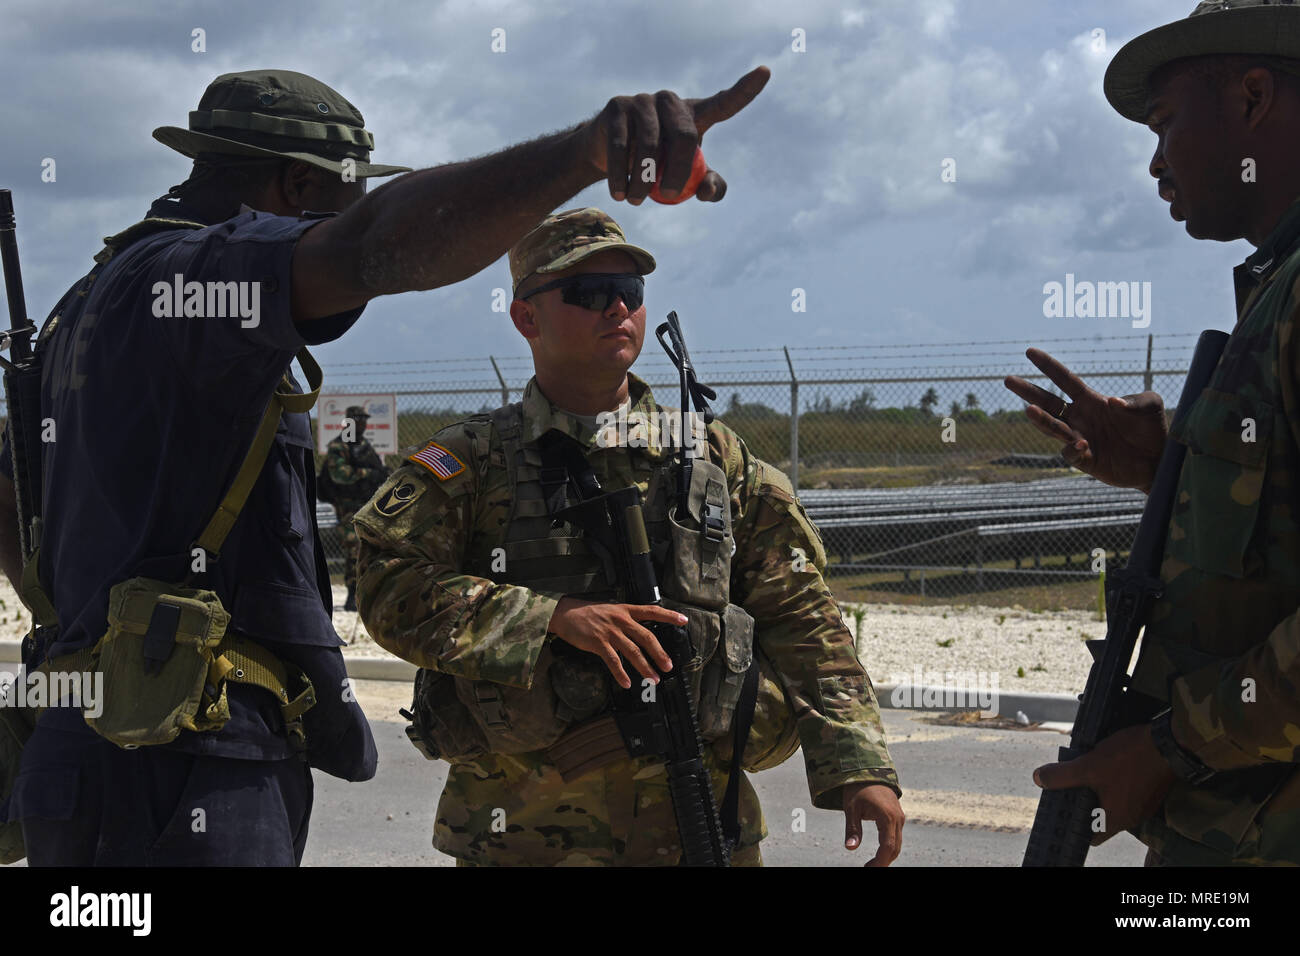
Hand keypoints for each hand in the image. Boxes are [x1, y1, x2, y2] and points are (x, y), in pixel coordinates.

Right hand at [547, 597, 681, 689]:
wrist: (565, 613)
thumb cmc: (589, 613)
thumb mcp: (612, 610)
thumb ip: (627, 619)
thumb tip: (642, 631)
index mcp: (626, 610)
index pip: (652, 611)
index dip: (669, 616)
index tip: (684, 621)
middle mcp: (621, 620)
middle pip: (646, 637)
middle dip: (659, 653)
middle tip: (668, 667)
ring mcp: (610, 632)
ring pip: (632, 652)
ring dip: (644, 667)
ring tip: (653, 679)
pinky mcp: (598, 643)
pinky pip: (613, 661)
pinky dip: (620, 674)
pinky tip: (626, 683)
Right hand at [582, 66, 770, 204]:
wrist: (607, 155)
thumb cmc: (657, 167)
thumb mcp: (686, 180)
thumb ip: (708, 187)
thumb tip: (707, 190)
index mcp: (695, 114)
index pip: (725, 102)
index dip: (746, 89)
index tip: (766, 71)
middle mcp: (671, 101)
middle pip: (684, 137)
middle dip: (677, 173)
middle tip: (666, 195)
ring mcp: (643, 100)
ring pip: (649, 145)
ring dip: (643, 181)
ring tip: (635, 201)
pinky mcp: (618, 106)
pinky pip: (621, 146)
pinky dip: (622, 175)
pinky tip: (619, 193)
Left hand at [842, 782, 903, 865]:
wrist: (869, 769)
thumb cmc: (857, 788)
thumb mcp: (851, 808)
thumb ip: (852, 829)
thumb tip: (850, 848)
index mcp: (887, 816)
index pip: (887, 847)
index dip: (879, 862)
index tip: (868, 868)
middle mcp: (897, 818)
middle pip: (895, 848)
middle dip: (883, 862)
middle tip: (869, 868)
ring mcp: (899, 817)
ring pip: (897, 844)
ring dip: (887, 856)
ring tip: (872, 865)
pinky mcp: (897, 817)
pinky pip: (897, 837)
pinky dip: (889, 848)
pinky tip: (879, 855)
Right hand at [1004, 348, 1166, 490]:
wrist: (1159, 461)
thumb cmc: (1154, 429)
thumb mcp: (1152, 406)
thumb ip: (1136, 401)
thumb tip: (1111, 403)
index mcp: (1092, 400)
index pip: (1065, 380)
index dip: (1048, 366)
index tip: (1029, 351)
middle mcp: (1080, 418)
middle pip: (1048, 402)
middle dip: (1028, 391)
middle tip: (1007, 379)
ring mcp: (1080, 438)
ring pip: (1052, 427)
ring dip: (1041, 419)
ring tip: (1029, 411)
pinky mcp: (1085, 460)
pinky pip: (1071, 453)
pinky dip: (1073, 448)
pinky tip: (1083, 443)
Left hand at [1032, 723, 1175, 844]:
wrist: (1169, 742)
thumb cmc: (1130, 758)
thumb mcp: (1088, 766)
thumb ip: (1062, 776)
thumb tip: (1039, 779)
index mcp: (1117, 819)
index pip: (1093, 837)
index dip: (1076, 829)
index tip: (1063, 815)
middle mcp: (1132, 817)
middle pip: (1103, 820)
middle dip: (1085, 806)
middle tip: (1069, 789)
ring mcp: (1144, 805)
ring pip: (1115, 805)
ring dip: (1100, 793)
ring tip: (1085, 774)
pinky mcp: (1151, 790)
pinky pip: (1128, 794)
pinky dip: (1115, 785)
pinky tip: (1106, 768)